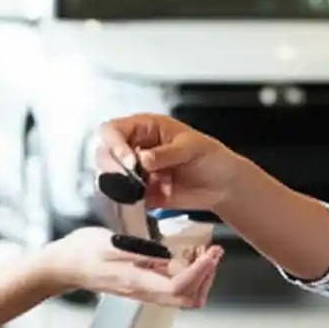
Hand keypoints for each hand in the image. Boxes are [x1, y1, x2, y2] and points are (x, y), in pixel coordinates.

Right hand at [38, 226, 221, 307]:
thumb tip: (164, 255)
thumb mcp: (108, 243)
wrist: (62, 266)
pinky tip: (185, 254)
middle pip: (187, 299)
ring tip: (201, 251)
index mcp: (136, 281)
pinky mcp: (143, 284)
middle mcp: (143, 291)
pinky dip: (187, 273)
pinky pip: (173, 287)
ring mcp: (144, 290)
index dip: (200, 273)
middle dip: (205, 276)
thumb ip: (136, 249)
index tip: (210, 253)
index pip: (178, 288)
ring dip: (199, 275)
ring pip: (183, 296)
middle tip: (211, 251)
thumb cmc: (81, 252)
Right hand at [96, 114, 244, 210]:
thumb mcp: (191, 148)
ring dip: (126, 184)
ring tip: (152, 186)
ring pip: (111, 178)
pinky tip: (156, 195)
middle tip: (135, 177)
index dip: (115, 143)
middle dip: (116, 166)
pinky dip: (135, 200)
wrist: (223, 186)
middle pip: (105, 154)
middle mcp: (135, 148)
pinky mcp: (140, 194)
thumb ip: (166, 153)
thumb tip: (142, 159)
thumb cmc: (211, 157)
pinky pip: (125, 198)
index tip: (129, 159)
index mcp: (145, 128)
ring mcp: (136, 172)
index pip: (113, 130)